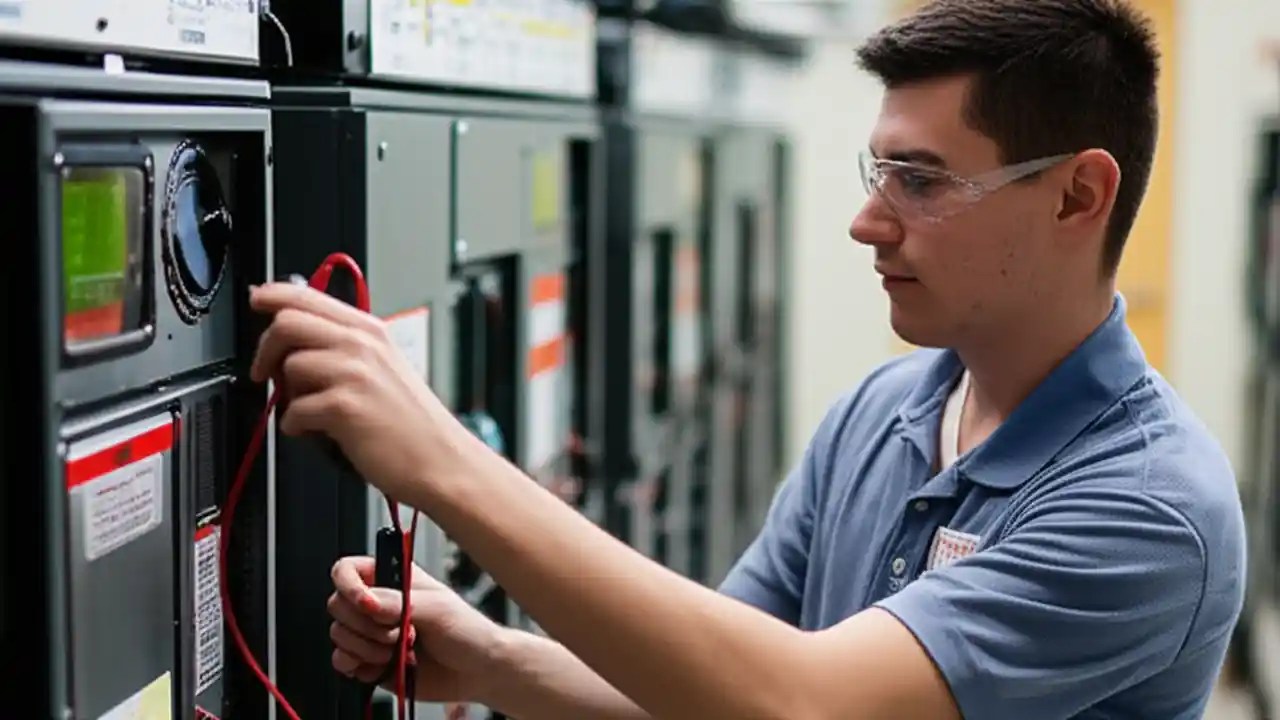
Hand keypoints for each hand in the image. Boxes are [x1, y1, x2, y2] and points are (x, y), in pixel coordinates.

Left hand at [248, 282, 462, 500]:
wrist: (439, 458)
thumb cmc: (412, 422)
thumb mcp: (385, 367)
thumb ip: (345, 347)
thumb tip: (295, 340)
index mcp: (370, 331)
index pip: (308, 296)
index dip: (272, 295)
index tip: (257, 299)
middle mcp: (363, 345)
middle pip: (287, 323)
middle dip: (265, 349)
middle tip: (265, 372)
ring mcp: (355, 374)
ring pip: (289, 367)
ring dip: (288, 395)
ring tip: (310, 410)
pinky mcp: (345, 407)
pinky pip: (294, 411)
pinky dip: (297, 427)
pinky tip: (319, 432)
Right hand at [328, 555, 508, 703]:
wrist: (476, 672)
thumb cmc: (467, 632)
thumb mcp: (439, 609)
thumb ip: (400, 603)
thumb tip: (368, 602)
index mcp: (394, 580)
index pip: (348, 569)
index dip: (349, 586)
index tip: (368, 605)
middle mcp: (378, 604)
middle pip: (338, 605)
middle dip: (364, 624)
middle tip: (396, 632)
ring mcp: (372, 634)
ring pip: (338, 634)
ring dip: (366, 647)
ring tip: (396, 650)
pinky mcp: (369, 661)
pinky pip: (341, 661)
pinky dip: (355, 665)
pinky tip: (379, 665)